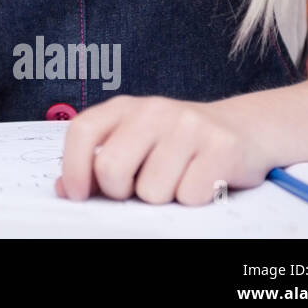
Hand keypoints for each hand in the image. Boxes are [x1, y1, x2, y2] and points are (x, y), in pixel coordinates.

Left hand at [54, 95, 273, 204]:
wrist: (243, 129)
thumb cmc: (176, 145)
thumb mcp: (134, 145)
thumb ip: (96, 165)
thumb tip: (65, 189)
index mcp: (124, 107)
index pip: (82, 132)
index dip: (73, 168)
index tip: (78, 195)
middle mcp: (154, 110)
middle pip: (111, 168)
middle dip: (120, 192)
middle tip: (137, 189)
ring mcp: (189, 126)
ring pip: (152, 190)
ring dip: (163, 197)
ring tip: (177, 179)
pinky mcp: (221, 147)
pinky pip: (190, 195)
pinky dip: (193, 199)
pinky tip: (201, 180)